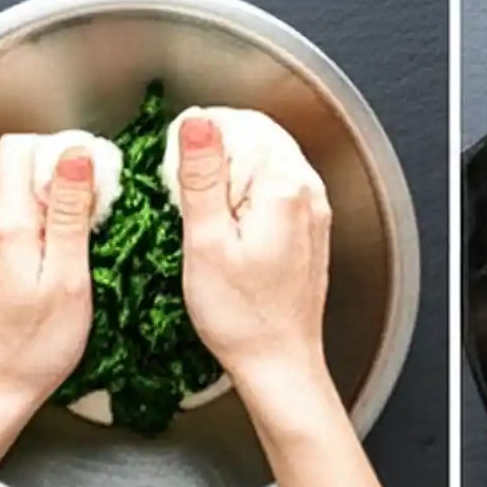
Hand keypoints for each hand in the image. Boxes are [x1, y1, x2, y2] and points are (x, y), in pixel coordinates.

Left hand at [0, 136, 95, 413]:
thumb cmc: (35, 345)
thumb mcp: (68, 277)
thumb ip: (70, 211)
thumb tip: (76, 155)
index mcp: (4, 222)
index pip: (22, 146)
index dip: (60, 149)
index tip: (93, 173)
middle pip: (13, 158)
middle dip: (54, 165)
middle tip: (92, 198)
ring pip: (8, 182)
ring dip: (45, 189)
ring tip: (79, 223)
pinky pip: (5, 211)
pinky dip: (34, 213)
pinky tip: (58, 244)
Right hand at [175, 117, 333, 405]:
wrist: (279, 364)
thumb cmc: (242, 317)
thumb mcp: (205, 243)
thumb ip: (201, 176)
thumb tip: (196, 123)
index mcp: (284, 188)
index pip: (242, 124)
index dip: (202, 132)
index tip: (173, 155)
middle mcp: (307, 194)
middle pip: (259, 137)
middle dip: (218, 148)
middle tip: (181, 181)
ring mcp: (312, 213)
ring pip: (268, 162)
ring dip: (232, 171)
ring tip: (200, 206)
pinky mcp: (308, 232)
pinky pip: (276, 191)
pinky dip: (247, 194)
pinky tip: (225, 225)